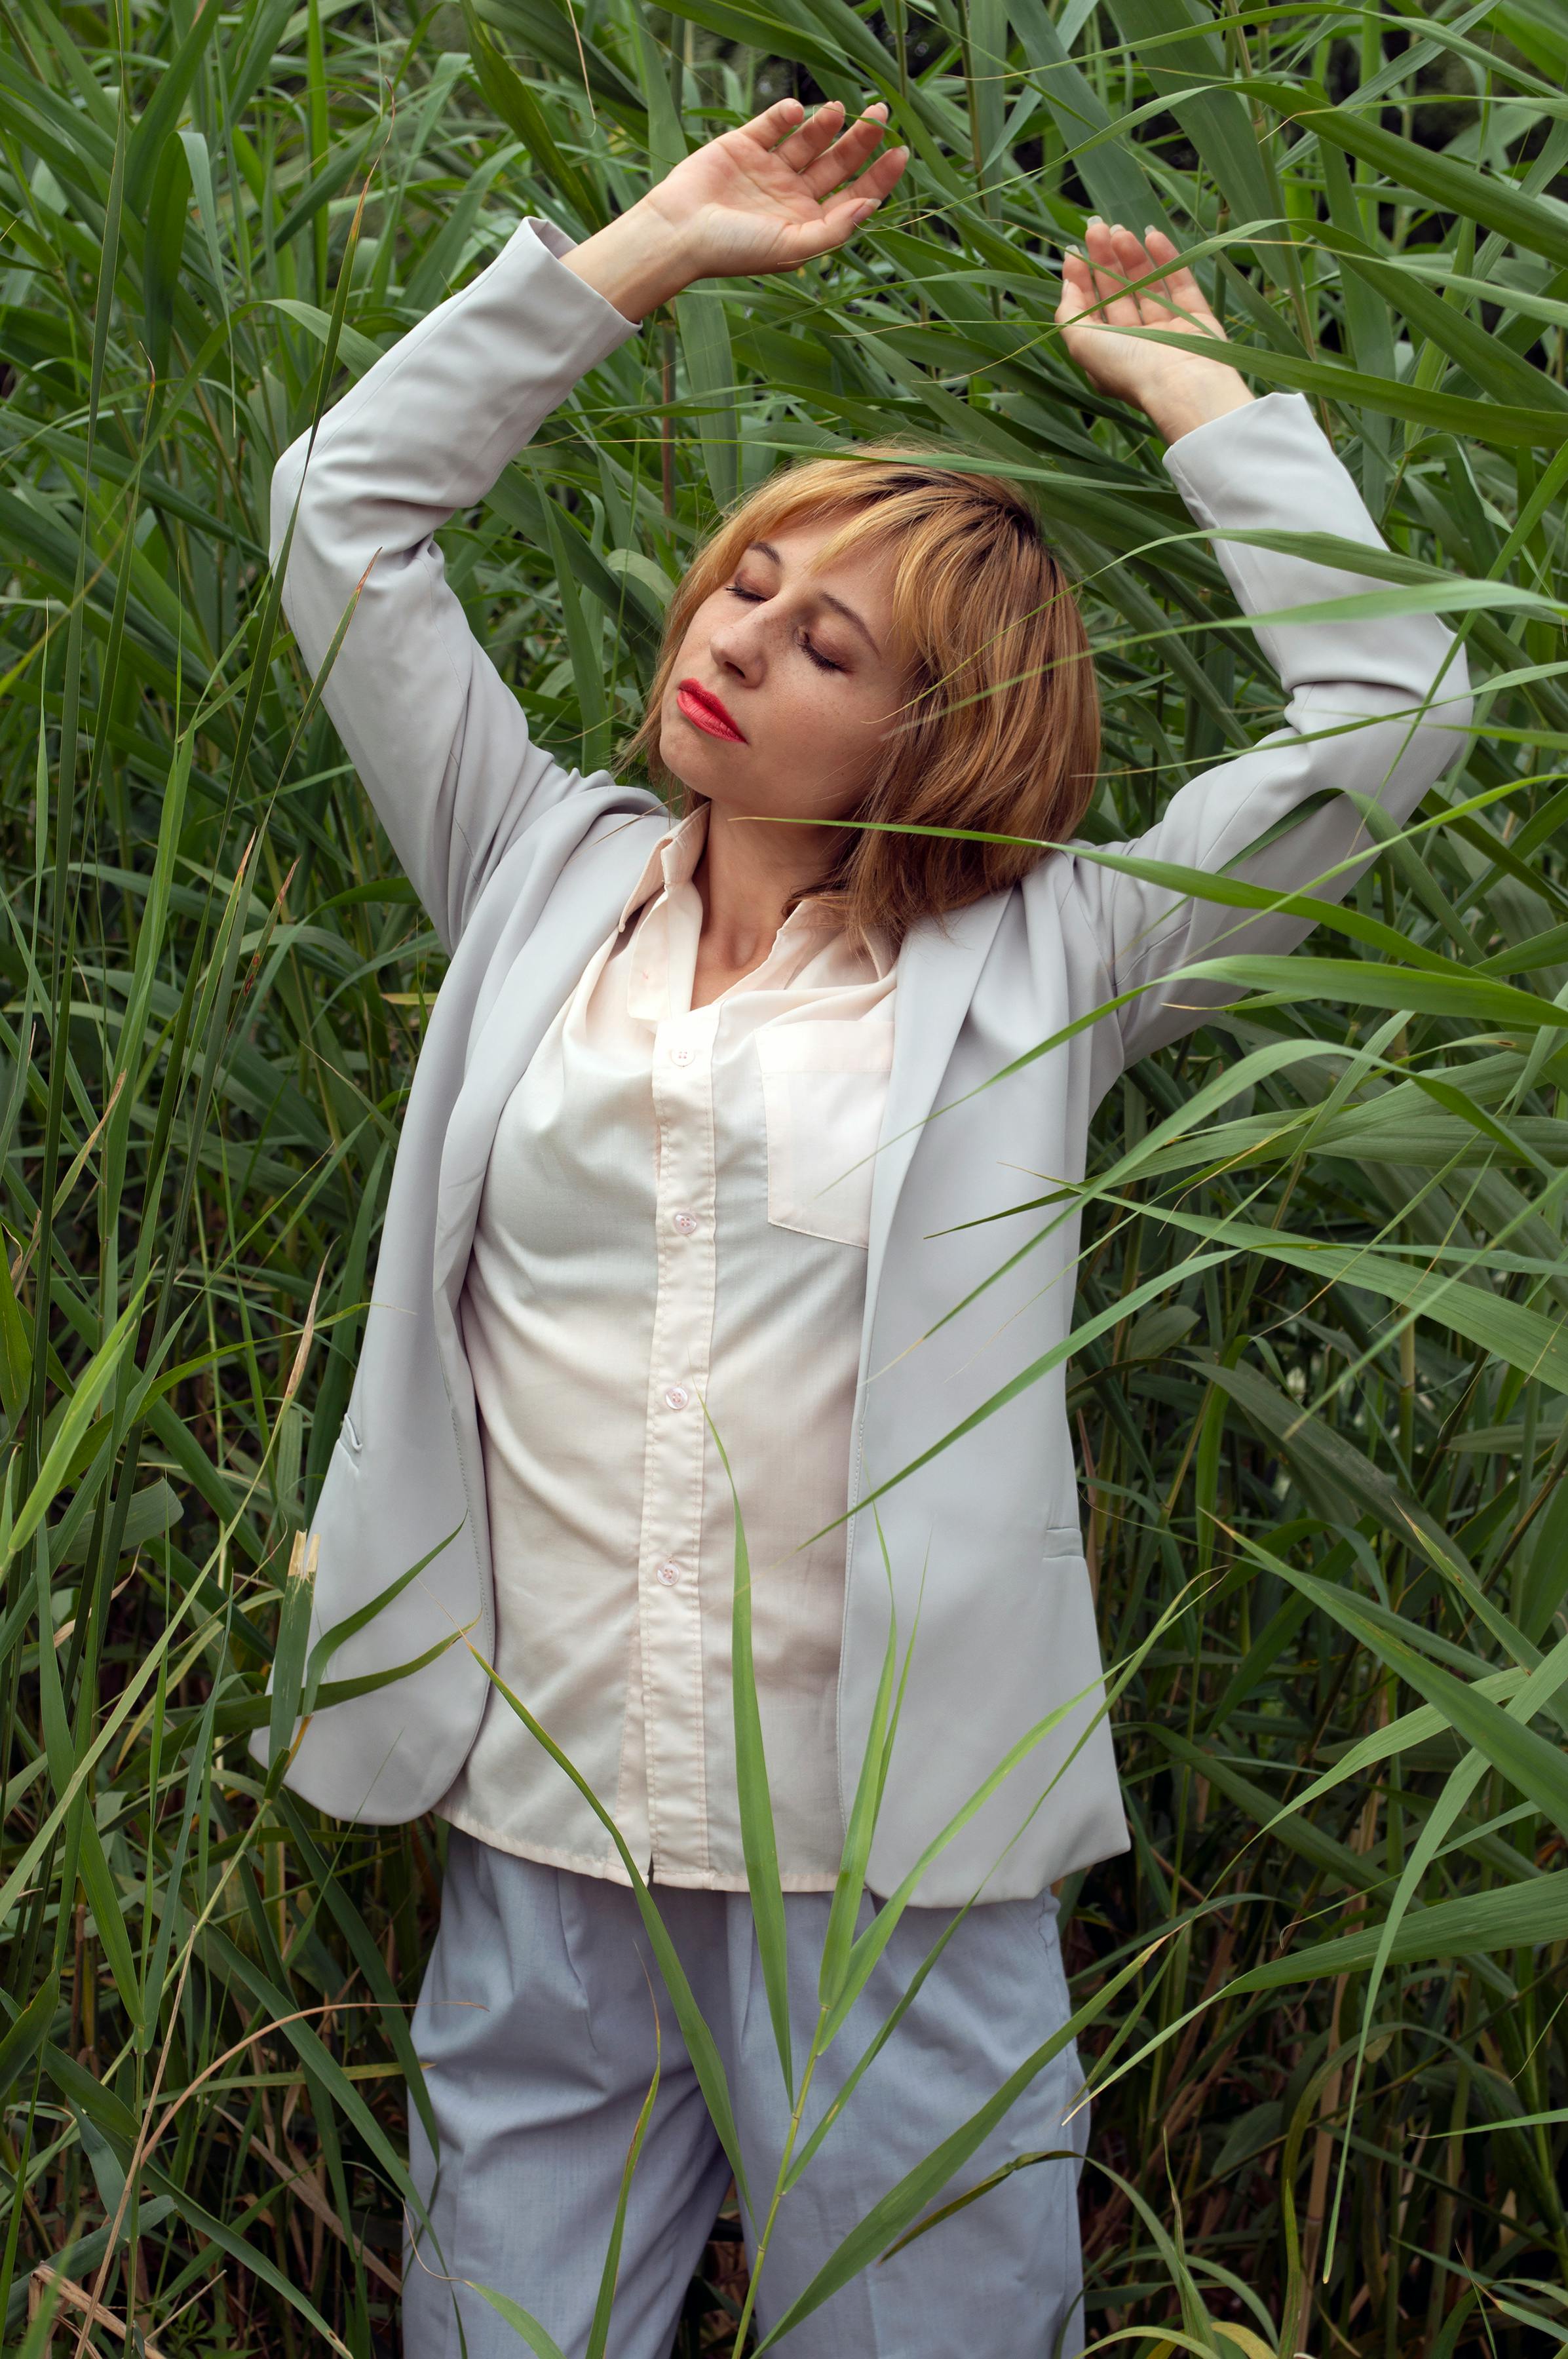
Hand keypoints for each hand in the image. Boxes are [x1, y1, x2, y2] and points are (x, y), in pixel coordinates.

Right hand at [563, 98, 908, 321]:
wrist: (679, 233)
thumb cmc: (734, 250)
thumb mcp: (791, 247)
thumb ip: (833, 230)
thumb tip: (870, 206)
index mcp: (807, 223)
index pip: (853, 195)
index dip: (879, 175)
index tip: (900, 151)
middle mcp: (791, 195)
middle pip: (838, 163)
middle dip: (861, 140)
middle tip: (880, 113)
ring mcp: (768, 169)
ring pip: (809, 140)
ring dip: (827, 124)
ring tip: (838, 110)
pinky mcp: (743, 146)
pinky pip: (772, 124)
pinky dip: (787, 114)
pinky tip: (797, 111)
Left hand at [1056, 221, 1252, 444]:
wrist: (1181, 385)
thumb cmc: (1127, 367)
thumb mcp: (1081, 343)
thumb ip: (1069, 313)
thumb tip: (1068, 284)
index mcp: (1108, 353)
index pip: (1091, 309)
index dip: (1081, 278)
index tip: (1074, 250)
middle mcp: (1137, 343)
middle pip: (1118, 292)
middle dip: (1105, 259)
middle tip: (1098, 227)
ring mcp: (1168, 331)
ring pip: (1147, 285)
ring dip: (1132, 255)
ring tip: (1121, 230)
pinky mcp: (1196, 319)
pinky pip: (1180, 283)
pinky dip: (1167, 258)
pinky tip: (1152, 235)